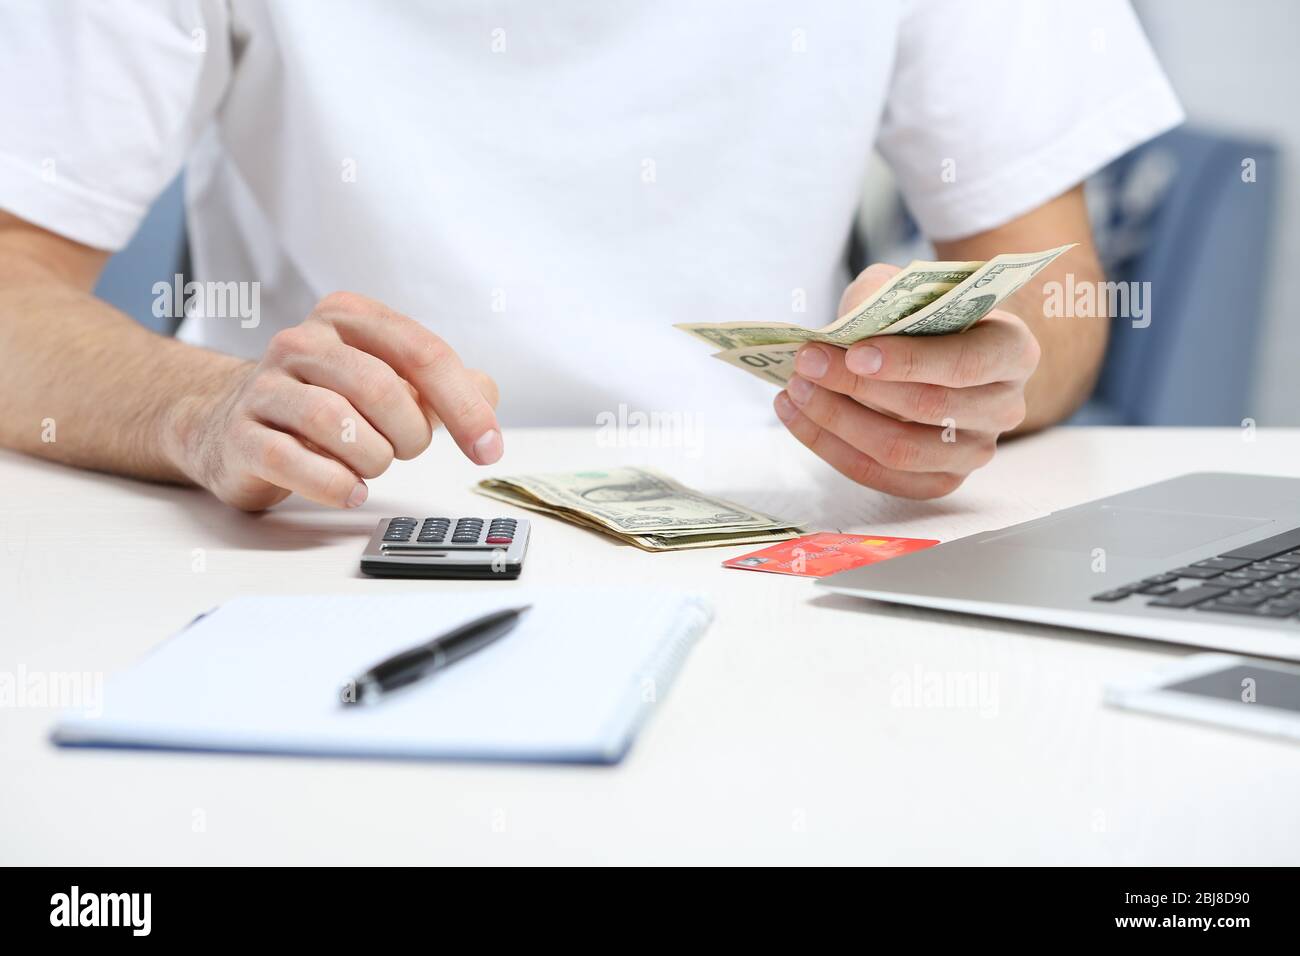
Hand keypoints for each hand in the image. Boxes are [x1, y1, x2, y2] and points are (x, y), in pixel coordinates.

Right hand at [168, 291, 500, 510]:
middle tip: (407, 451)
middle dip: (411, 434)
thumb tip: (487, 394)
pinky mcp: (241, 435)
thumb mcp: (388, 380)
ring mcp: (265, 387)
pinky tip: (349, 489)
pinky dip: (334, 484)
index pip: (423, 353)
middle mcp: (302, 342)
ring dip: (372, 458)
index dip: (464, 406)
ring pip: (336, 422)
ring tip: (371, 466)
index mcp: (348, 318)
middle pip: (381, 388)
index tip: (489, 448)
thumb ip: (443, 385)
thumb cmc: (324, 401)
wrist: (229, 424)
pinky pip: (293, 461)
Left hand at [773, 264, 1039, 498]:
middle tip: (805, 362)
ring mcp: (975, 452)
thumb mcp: (911, 289)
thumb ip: (883, 299)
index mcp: (1013, 351)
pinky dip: (830, 446)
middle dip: (856, 385)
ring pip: (899, 450)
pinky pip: (879, 476)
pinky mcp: (940, 481)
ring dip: (836, 421)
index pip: (963, 363)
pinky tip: (797, 415)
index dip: (908, 361)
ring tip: (795, 390)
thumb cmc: (926, 316)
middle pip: (927, 408)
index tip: (852, 351)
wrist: (940, 351)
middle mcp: (1006, 407)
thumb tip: (839, 333)